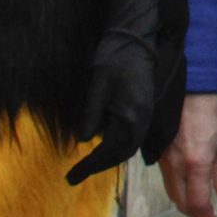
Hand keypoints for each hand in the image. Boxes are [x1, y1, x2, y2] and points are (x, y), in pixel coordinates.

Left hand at [66, 33, 156, 184]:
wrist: (140, 38)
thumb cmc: (116, 58)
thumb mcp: (98, 84)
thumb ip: (92, 113)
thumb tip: (83, 139)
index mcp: (130, 115)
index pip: (110, 150)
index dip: (90, 165)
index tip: (71, 177)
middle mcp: (142, 119)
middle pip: (122, 153)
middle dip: (100, 165)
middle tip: (76, 174)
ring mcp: (146, 114)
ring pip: (128, 146)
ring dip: (110, 157)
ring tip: (89, 163)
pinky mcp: (145, 108)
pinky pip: (132, 136)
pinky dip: (118, 146)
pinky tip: (105, 144)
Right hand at [159, 92, 216, 216]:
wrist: (188, 88)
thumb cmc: (211, 110)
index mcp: (196, 162)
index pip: (197, 203)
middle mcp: (176, 165)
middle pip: (182, 203)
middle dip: (196, 215)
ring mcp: (165, 160)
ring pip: (172, 193)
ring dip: (186, 205)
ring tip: (202, 208)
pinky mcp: (159, 154)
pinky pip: (167, 180)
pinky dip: (179, 191)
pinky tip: (190, 189)